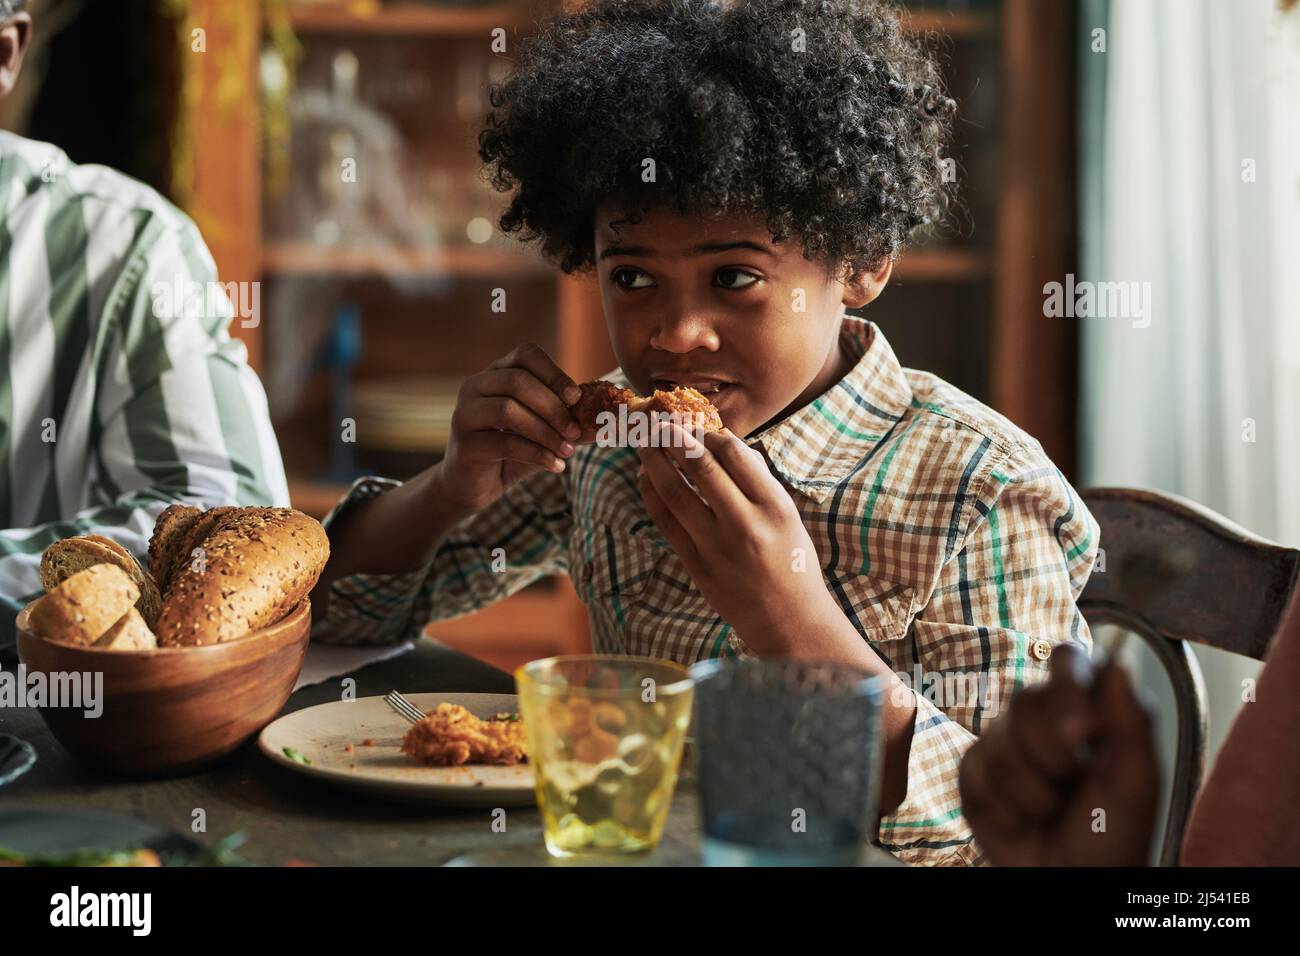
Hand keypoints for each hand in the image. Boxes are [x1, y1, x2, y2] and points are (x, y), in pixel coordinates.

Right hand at [437, 343, 582, 511]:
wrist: (473, 485)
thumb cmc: (511, 451)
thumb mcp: (543, 432)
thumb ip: (568, 424)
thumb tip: (606, 424)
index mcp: (496, 373)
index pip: (526, 355)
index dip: (554, 373)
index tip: (577, 398)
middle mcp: (476, 386)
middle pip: (517, 381)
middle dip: (553, 407)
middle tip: (576, 431)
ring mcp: (465, 413)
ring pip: (508, 411)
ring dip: (546, 432)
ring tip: (567, 451)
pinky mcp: (464, 444)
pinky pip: (504, 443)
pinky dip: (536, 454)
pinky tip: (555, 466)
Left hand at [635, 421, 842, 655]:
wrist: (788, 620)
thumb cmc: (792, 563)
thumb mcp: (787, 517)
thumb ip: (758, 481)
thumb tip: (723, 441)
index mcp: (774, 507)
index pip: (735, 454)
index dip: (709, 432)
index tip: (695, 422)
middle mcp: (745, 524)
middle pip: (701, 468)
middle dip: (675, 438)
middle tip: (658, 420)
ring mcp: (717, 547)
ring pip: (676, 492)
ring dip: (655, 461)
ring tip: (644, 443)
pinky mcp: (696, 565)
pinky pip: (665, 522)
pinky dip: (651, 495)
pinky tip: (645, 477)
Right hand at [958, 644, 1159, 865]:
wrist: (1071, 881)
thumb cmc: (1112, 835)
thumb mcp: (1136, 781)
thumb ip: (1133, 721)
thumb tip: (1116, 665)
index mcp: (1087, 706)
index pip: (1068, 660)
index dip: (1067, 687)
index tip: (1082, 730)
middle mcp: (1042, 716)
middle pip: (1024, 701)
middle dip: (1052, 755)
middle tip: (1074, 784)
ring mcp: (1002, 740)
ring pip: (998, 742)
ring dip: (1032, 791)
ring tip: (1052, 811)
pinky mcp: (973, 769)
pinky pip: (975, 773)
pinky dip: (1005, 808)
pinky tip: (1023, 820)